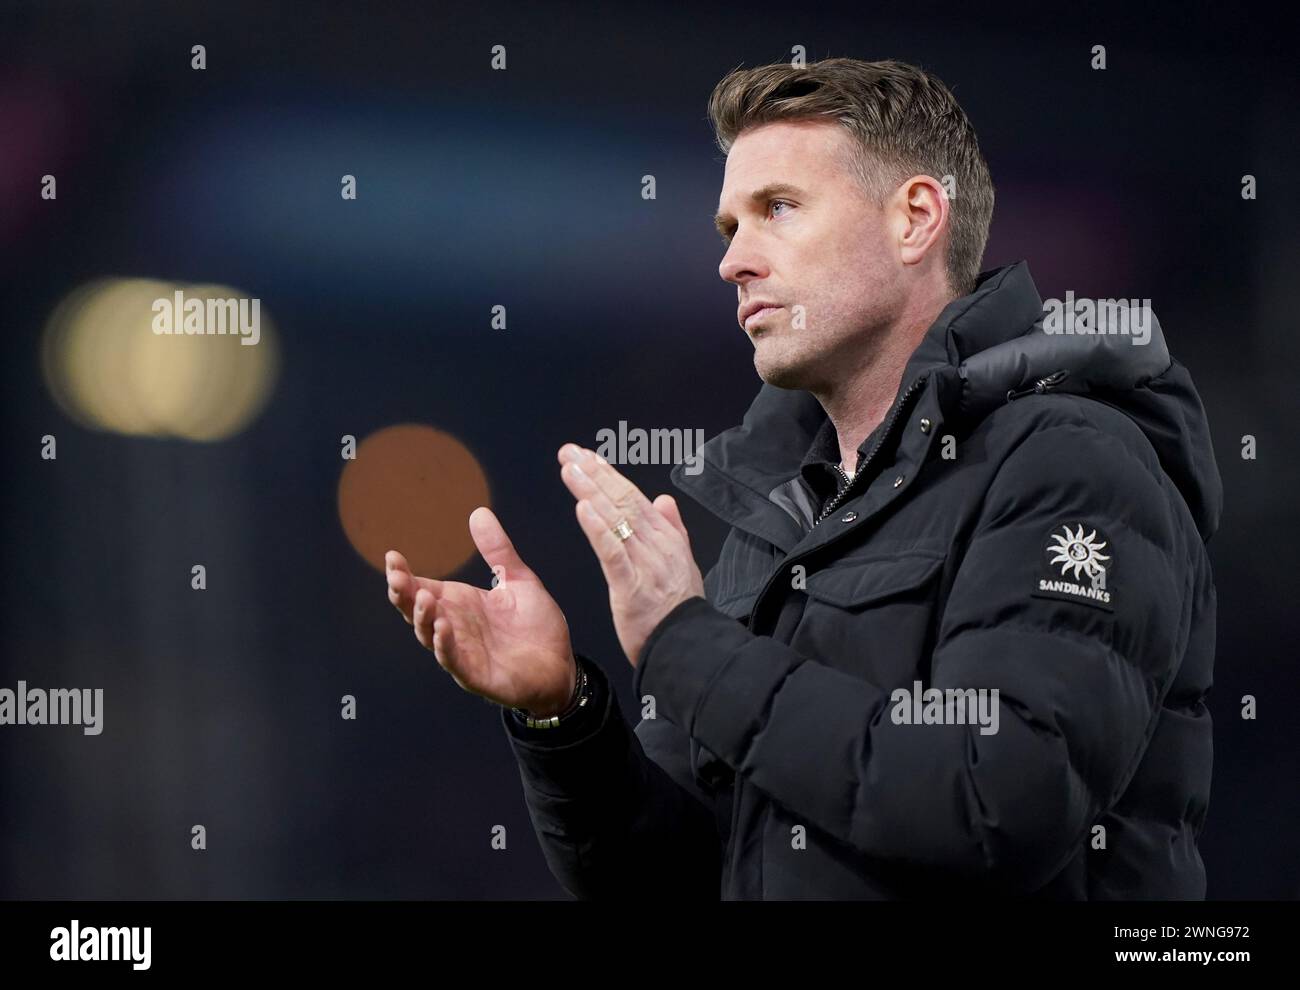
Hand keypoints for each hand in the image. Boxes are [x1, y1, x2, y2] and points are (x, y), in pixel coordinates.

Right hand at [385, 507, 576, 716]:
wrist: (561, 666)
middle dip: (403, 595)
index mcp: (459, 604)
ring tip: (423, 597)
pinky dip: (445, 646)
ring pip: (430, 636)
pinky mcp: (477, 676)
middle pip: (417, 612)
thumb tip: (479, 512)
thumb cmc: (536, 627)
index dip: (404, 575)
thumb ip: (498, 551)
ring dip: (423, 619)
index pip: (421, 588)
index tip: (392, 556)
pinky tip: (443, 628)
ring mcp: (463, 653)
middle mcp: (454, 627)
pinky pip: (454, 661)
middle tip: (396, 576)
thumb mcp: (519, 581)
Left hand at [557, 444, 704, 666]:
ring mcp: (645, 564)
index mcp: (666, 539)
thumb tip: (664, 498)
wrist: (690, 647)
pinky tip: (583, 508)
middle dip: (595, 474)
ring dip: (591, 491)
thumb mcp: (683, 565)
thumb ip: (673, 529)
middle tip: (569, 452)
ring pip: (616, 519)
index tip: (588, 456)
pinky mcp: (632, 586)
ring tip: (571, 470)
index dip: (609, 475)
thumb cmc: (681, 612)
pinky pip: (613, 552)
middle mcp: (656, 545)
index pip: (634, 498)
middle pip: (622, 501)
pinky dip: (598, 528)